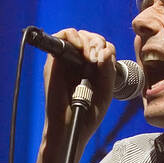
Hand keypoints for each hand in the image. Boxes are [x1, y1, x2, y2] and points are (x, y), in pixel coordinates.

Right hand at [43, 28, 116, 143]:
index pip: (103, 47)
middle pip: (92, 38)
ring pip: (79, 34)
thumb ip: (109, 71)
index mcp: (95, 69)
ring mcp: (67, 61)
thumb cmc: (88, 115)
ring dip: (87, 40)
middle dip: (97, 43)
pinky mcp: (54, 61)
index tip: (104, 64)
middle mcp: (81, 63)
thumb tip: (104, 50)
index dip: (106, 50)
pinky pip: (61, 36)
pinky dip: (72, 36)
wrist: (71, 127)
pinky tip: (80, 48)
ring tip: (89, 56)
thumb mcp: (106, 91)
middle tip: (95, 59)